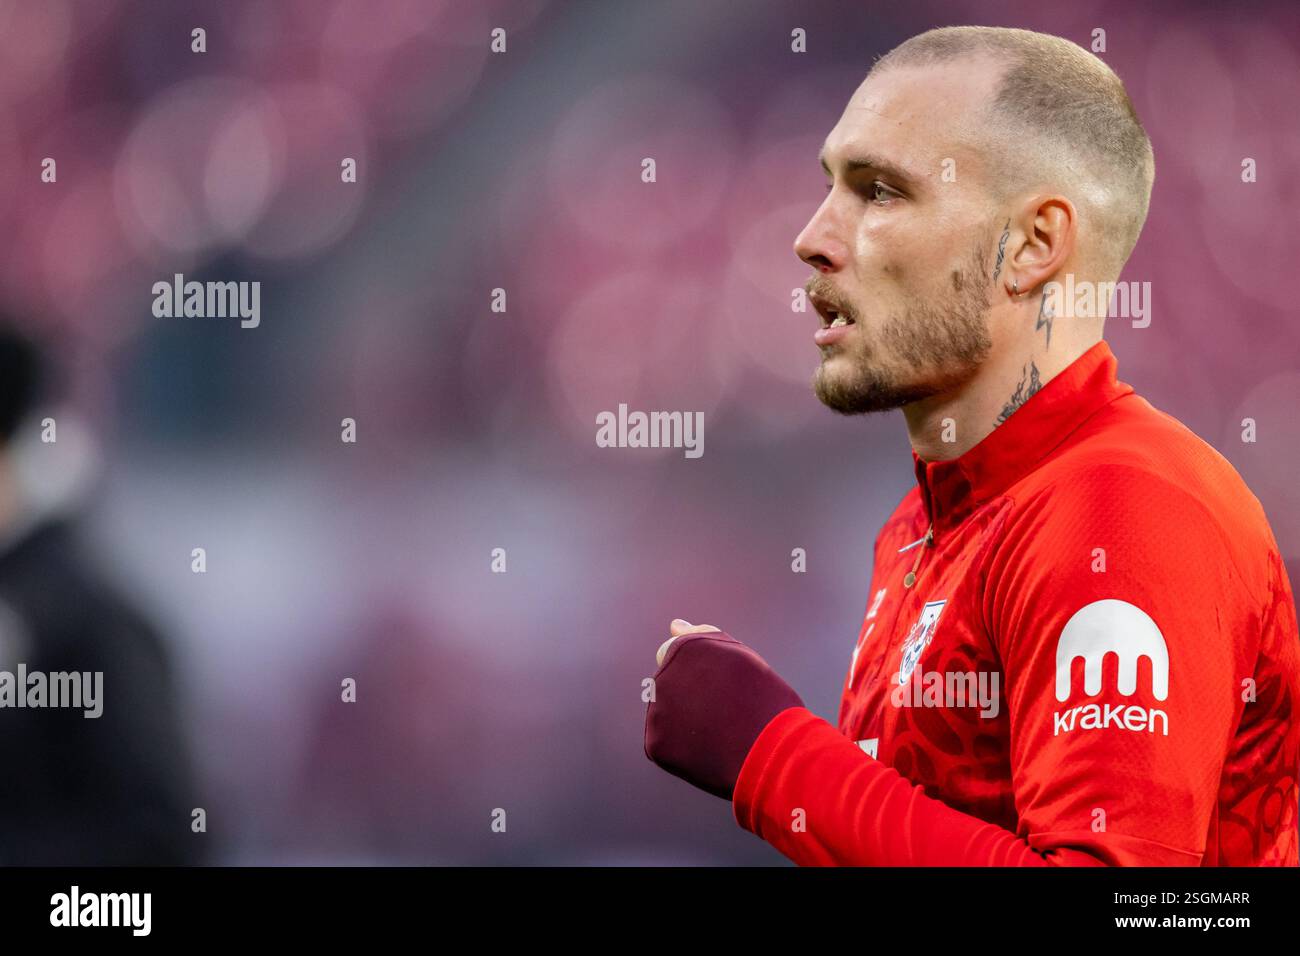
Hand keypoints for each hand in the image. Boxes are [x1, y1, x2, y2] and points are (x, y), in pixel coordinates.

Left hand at [644, 619, 803, 800]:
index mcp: (684, 648)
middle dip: (690, 699)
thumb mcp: (737, 656)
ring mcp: (657, 709)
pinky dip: (681, 750)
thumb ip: (700, 637)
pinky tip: (707, 750)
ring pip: (664, 715)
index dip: (700, 674)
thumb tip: (674, 625)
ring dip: (684, 723)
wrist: (772, 748)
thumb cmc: (764, 700)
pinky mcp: (655, 742)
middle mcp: (664, 674)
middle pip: (669, 687)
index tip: (721, 689)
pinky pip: (664, 743)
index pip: (673, 654)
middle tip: (724, 714)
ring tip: (718, 733)